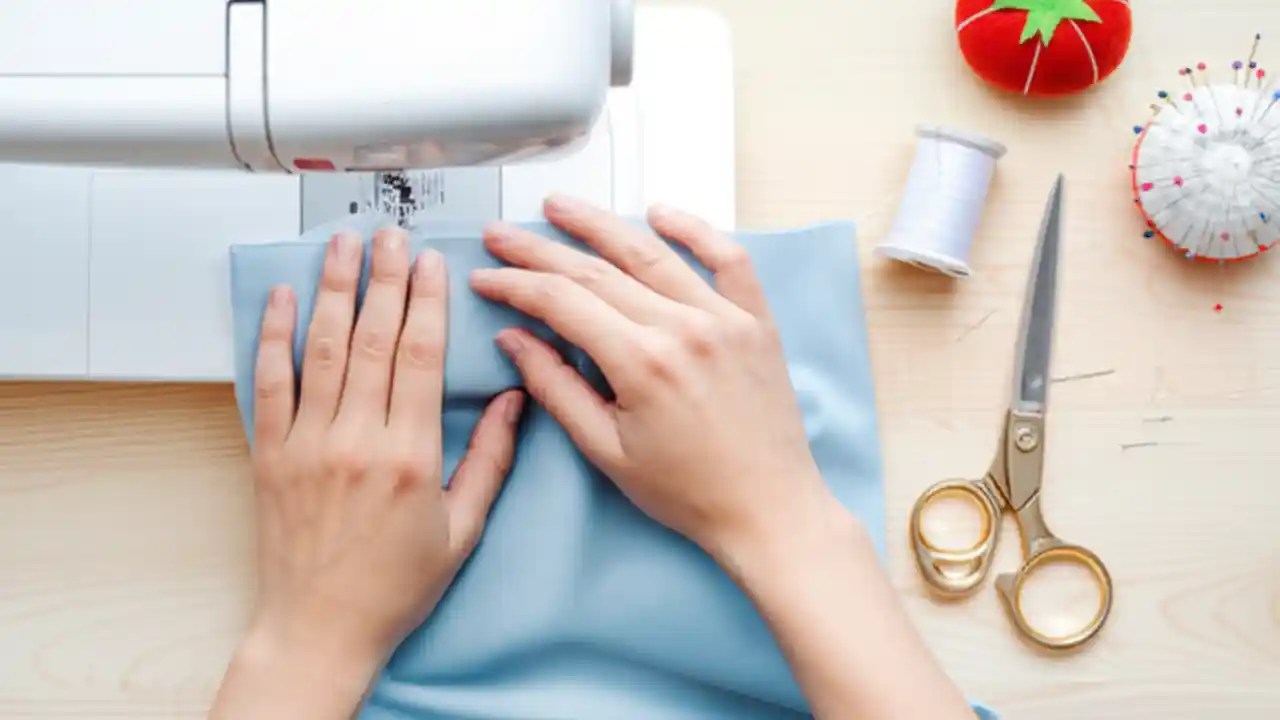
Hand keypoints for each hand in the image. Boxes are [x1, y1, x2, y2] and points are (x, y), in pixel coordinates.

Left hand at [211, 229, 524, 719]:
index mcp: (410, 456)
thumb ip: (490, 459)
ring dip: (334, 289)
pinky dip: (274, 336)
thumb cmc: (394, 585)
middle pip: (372, 338)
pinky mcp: (270, 454)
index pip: (419, 356)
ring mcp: (307, 444)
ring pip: (322, 348)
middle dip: (384, 278)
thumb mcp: (463, 529)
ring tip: (342, 245)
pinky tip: (283, 298)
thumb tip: (512, 399)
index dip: (426, 301)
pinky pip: (269, 382)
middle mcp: (356, 440)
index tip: (431, 263)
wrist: (321, 627)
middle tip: (390, 234)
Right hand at [470, 195, 841, 561]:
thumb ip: (556, 389)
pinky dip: (695, 230)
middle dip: (540, 249)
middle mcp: (683, 327)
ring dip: (600, 224)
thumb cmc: (688, 492)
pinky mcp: (756, 322)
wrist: (769, 510)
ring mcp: (724, 318)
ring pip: (652, 253)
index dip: (516, 284)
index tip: (486, 277)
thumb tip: (515, 338)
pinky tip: (660, 212)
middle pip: (597, 270)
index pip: (562, 301)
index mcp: (641, 362)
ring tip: (559, 206)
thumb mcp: (606, 451)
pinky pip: (728, 260)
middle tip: (502, 234)